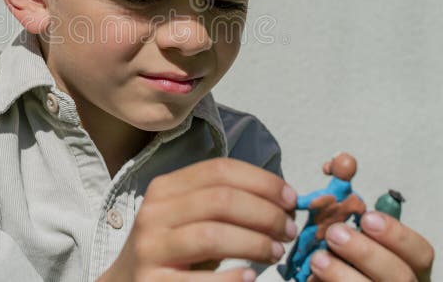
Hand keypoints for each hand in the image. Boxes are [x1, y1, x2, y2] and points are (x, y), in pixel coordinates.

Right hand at [96, 157, 297, 281]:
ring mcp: (151, 249)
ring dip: (255, 243)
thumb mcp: (188, 216)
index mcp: (165, 188)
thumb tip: (283, 199)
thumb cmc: (172, 249)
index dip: (262, 181)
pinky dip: (232, 279)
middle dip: (265, 213)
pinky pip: (201, 280)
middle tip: (289, 230)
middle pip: (220, 199)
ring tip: (276, 252)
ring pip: (212, 235)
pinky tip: (250, 277)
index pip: (219, 170)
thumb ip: (223, 203)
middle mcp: (154, 213)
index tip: (291, 198)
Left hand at [306, 211, 433, 281]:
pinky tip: (311, 280)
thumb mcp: (346, 232)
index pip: (421, 252)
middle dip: (366, 254)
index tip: (367, 218)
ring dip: (344, 276)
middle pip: (399, 277)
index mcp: (409, 268)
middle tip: (333, 235)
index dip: (397, 235)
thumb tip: (340, 162)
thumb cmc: (340, 261)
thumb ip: (346, 199)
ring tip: (317, 259)